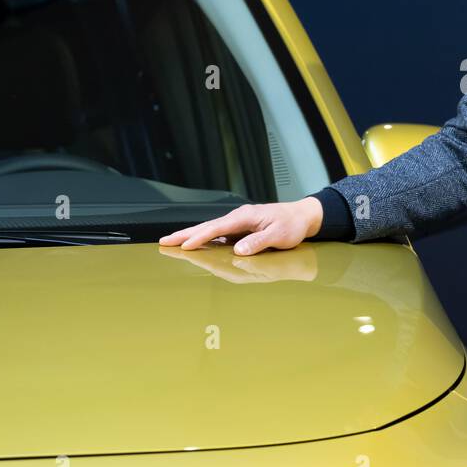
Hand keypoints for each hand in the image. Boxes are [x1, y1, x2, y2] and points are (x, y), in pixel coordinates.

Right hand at [157, 198, 323, 255]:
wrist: (302, 216)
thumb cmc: (291, 225)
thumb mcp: (279, 235)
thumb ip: (258, 242)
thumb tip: (238, 250)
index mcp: (245, 217)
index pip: (217, 227)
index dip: (200, 237)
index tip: (184, 245)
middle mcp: (238, 217)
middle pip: (207, 226)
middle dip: (185, 234)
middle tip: (164, 241)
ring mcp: (238, 223)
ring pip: (210, 230)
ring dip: (191, 236)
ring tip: (172, 243)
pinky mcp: (240, 229)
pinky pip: (218, 234)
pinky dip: (203, 239)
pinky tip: (194, 245)